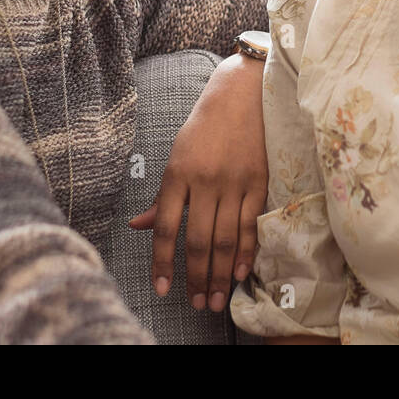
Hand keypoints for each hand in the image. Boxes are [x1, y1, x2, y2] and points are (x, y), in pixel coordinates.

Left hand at [128, 52, 266, 311]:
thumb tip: (139, 226)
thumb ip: (162, 196)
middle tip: (197, 304)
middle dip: (195, 277)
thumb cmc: (205, 126)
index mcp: (177, 174)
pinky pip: (251, 225)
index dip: (164, 262)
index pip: (167, 228)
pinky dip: (245, 252)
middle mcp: (204, 181)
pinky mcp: (258, 182)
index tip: (163, 289)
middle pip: (198, 240)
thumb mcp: (176, 156)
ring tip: (216, 299)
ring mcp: (234, 182)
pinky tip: (239, 273)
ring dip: (219, 274)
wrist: (243, 94)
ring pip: (225, 239)